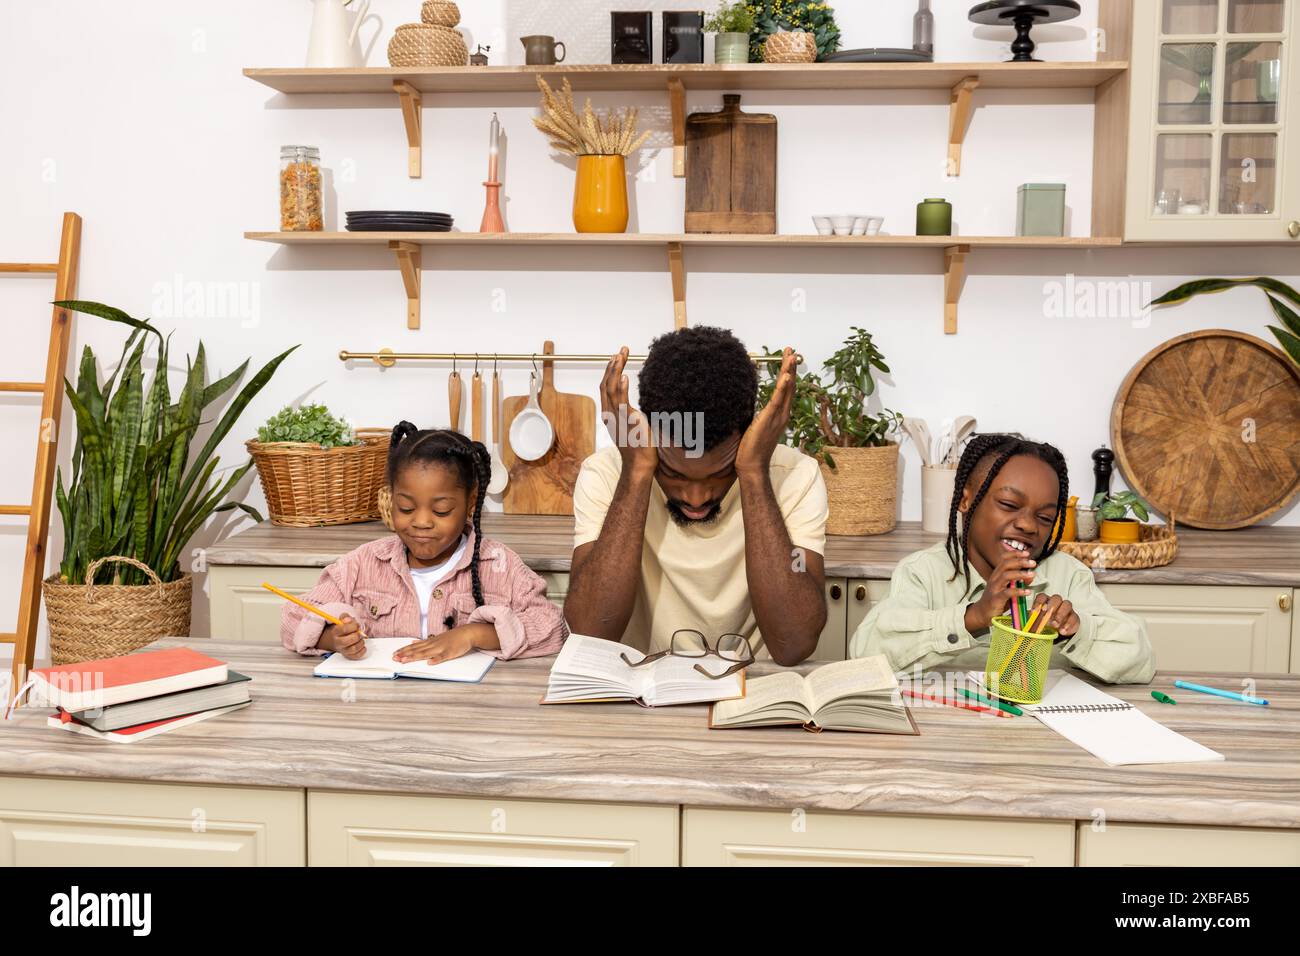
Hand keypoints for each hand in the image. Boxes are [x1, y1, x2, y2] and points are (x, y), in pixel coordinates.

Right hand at [320, 615, 366, 659]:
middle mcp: (338, 642)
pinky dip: (362, 650)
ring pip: (353, 649)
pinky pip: (356, 656)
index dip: (353, 626)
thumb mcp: (342, 620)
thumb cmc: (342, 629)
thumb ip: (345, 617)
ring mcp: (343, 650)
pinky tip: (362, 645)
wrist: (336, 639)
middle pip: (346, 641)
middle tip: (359, 633)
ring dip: (360, 643)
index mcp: (335, 632)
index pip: (343, 629)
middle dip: (356, 636)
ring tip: (361, 639)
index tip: (357, 625)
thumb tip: (348, 620)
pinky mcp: (348, 655)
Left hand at [392, 624, 495, 665]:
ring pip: (426, 653)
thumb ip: (423, 641)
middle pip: (417, 650)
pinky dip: (436, 660)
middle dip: (405, 654)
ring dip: (415, 657)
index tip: (394, 654)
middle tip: (395, 658)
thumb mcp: (435, 638)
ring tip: (405, 660)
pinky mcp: (450, 652)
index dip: (404, 651)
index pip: (414, 647)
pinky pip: (443, 657)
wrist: (466, 633)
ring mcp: (441, 648)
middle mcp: (433, 645)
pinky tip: (430, 663)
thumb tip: (412, 641)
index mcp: (429, 642)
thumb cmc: (451, 638)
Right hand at [600, 346, 656, 476]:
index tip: (617, 358)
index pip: (605, 388)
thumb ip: (633, 412)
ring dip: (615, 371)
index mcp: (610, 414)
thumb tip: (641, 402)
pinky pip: (621, 403)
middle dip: (612, 365)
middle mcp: (610, 414)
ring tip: (620, 356)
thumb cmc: (640, 447)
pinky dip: (621, 389)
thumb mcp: (633, 425)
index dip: (609, 371)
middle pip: (606, 384)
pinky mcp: (626, 422)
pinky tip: (624, 377)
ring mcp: (617, 418)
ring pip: (610, 389)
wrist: (640, 464)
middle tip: (620, 351)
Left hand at [737, 348, 795, 477]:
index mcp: (779, 415)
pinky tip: (786, 376)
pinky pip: (777, 401)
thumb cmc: (750, 449)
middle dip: (790, 367)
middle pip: (789, 386)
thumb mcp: (754, 425)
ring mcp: (778, 417)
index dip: (787, 374)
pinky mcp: (769, 419)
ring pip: (786, 390)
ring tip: (791, 356)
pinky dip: (783, 388)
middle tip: (791, 351)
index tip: (787, 359)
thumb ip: (755, 412)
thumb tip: (746, 401)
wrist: (752, 465)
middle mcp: (782, 414)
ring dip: (789, 372)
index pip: (785, 390)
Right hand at [964, 552, 1037, 632]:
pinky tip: (1027, 592)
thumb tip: (1031, 575)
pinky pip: (1007, 593)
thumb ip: (1019, 581)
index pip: (1004, 559)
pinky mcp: (995, 599)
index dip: (1015, 554)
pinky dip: (1018, 591)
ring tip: (1031, 575)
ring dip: (1020, 574)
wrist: (982, 613)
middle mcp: (994, 579)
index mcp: (996, 575)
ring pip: (1006, 576)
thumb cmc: (996, 600)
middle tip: (1032, 563)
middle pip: (1005, 565)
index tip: (1026, 553)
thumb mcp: (1008, 588)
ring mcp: (994, 588)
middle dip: (1020, 561)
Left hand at [1029, 593, 1078, 636]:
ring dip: (1060, 615)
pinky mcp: (1074, 617)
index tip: (1034, 612)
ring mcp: (1067, 608)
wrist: (1057, 632)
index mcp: (1045, 601)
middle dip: (1052, 607)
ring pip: (1067, 605)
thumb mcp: (1035, 622)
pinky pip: (1074, 617)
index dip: (1038, 603)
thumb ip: (1030, 620)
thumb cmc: (1044, 624)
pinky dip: (1068, 624)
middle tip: (1047, 618)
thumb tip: (1019, 621)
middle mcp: (1057, 602)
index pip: (1042, 597)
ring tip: (1055, 626)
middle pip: (1056, 598)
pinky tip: (1062, 631)